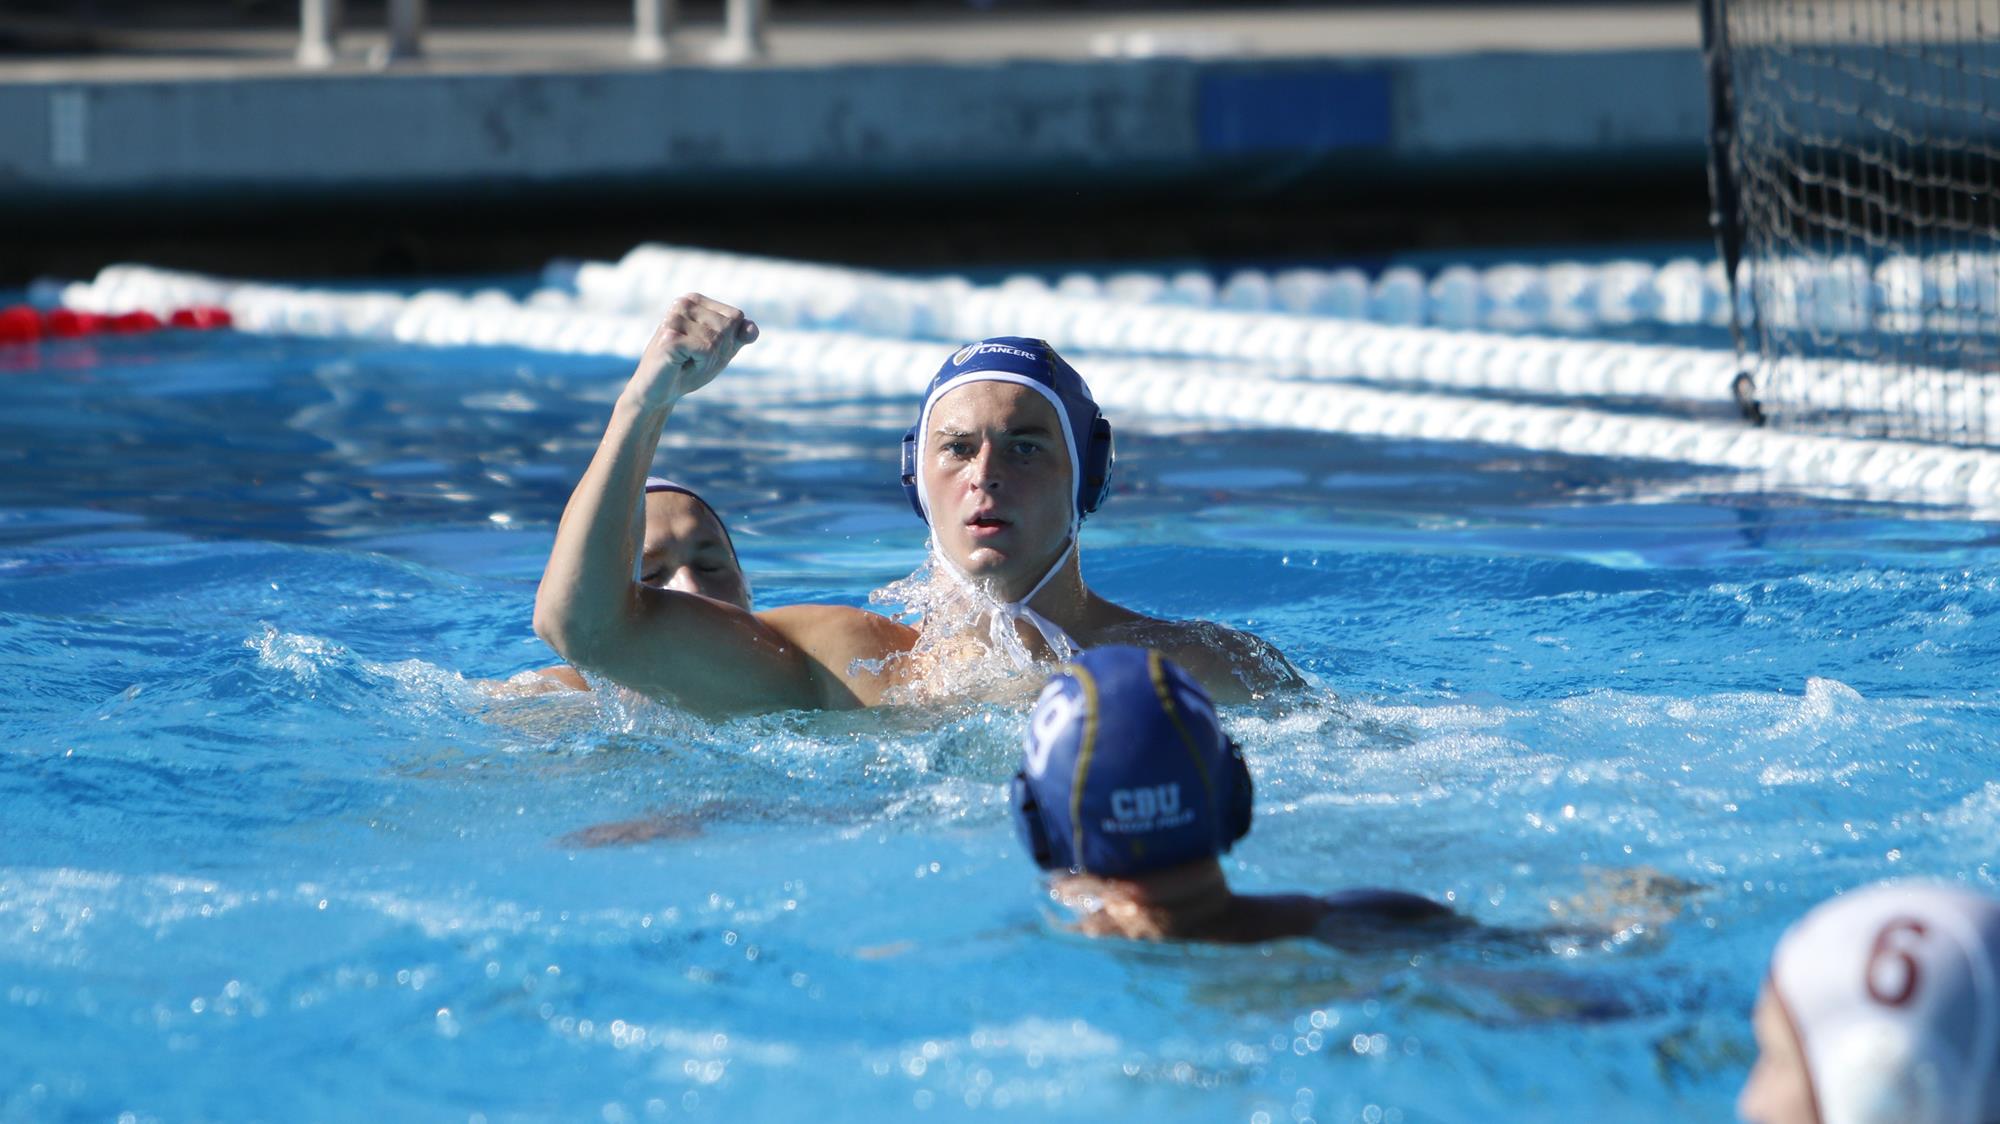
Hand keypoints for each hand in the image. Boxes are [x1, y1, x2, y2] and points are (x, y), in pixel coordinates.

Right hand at [630, 293, 759, 406]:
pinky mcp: (669, 338)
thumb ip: (738, 337)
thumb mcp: (719, 351)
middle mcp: (683, 303)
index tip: (705, 349)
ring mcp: (674, 318)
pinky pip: (706, 351)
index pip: (736, 317)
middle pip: (728, 327)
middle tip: (694, 359)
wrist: (658, 391)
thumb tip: (753, 328)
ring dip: (707, 360)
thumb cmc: (688, 368)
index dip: (728, 341)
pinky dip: (700, 365)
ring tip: (686, 361)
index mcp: (694, 300)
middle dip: (718, 352)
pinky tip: (680, 365)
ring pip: (717, 341)